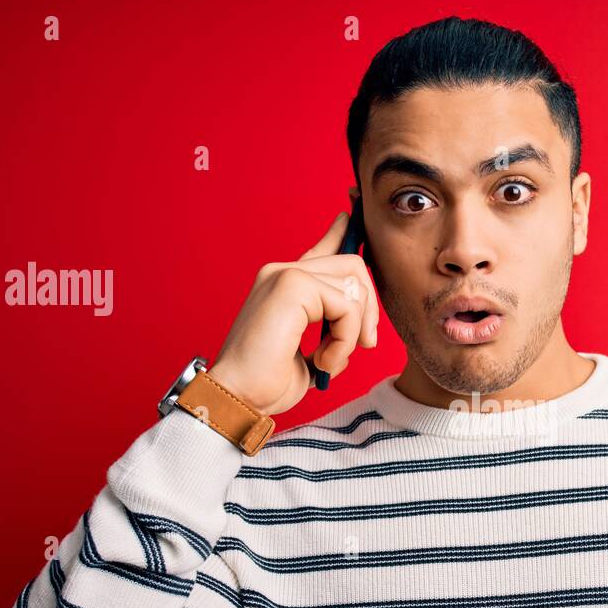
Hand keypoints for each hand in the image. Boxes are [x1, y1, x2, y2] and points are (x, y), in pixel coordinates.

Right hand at [208, 207, 378, 414]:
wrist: (238, 397)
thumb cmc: (267, 384)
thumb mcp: (313, 356)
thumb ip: (334, 334)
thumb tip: (362, 332)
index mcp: (285, 285)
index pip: (324, 247)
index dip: (344, 229)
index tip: (352, 210)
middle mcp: (283, 271)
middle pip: (353, 264)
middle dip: (369, 308)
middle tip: (363, 346)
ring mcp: (285, 273)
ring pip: (353, 285)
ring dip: (353, 331)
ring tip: (329, 359)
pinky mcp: (291, 284)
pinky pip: (346, 305)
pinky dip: (345, 339)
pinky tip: (323, 360)